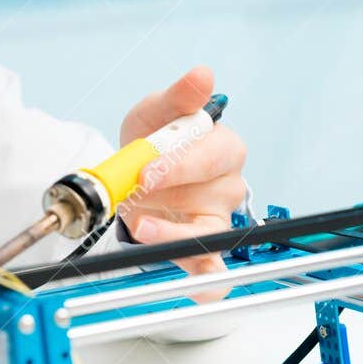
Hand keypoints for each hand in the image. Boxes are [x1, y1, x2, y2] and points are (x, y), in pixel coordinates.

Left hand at [116, 66, 246, 295]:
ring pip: (208, 234)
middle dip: (168, 193)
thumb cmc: (155, 140)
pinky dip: (206, 284)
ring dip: (172, 234)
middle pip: (210, 195)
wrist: (134, 172)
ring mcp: (217, 220)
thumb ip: (179, 96)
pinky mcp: (202, 250)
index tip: (147, 168)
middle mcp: (228, 186)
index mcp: (225, 149)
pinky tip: (194, 288)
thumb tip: (202, 75)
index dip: (181, 164)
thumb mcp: (158, 111)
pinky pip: (212, 272)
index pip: (215, 156)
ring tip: (140, 224)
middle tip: (136, 188)